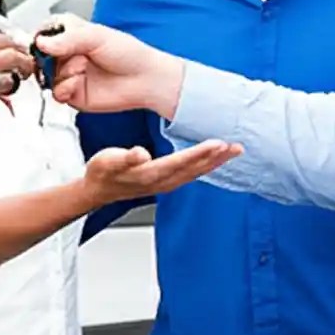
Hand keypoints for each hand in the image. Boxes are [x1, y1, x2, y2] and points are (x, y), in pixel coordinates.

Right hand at [34, 14, 185, 118]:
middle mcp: (67, 55)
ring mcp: (68, 75)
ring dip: (62, 72)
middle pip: (40, 56)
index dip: (39, 38)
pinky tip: (78, 83)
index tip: (41, 42)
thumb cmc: (128, 54)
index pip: (43, 32)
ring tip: (81, 69)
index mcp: (71, 34)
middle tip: (59, 57)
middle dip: (47, 59)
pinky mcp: (72, 94)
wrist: (145, 80)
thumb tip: (41, 42)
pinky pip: (56, 92)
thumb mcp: (96, 36)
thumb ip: (67, 39)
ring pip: (46, 75)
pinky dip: (64, 88)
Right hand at [82, 140, 243, 204]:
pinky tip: (214, 159)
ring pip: (196, 173)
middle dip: (216, 158)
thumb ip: (125, 158)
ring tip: (233, 152)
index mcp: (150, 174)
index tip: (218, 143)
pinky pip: (192, 174)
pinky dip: (206, 166)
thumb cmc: (102, 173)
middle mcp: (162, 181)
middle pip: (195, 169)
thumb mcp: (107, 161)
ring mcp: (166, 184)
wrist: (97, 191)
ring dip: (216, 162)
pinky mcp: (166, 182)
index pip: (181, 162)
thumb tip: (140, 154)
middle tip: (237, 147)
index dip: (200, 153)